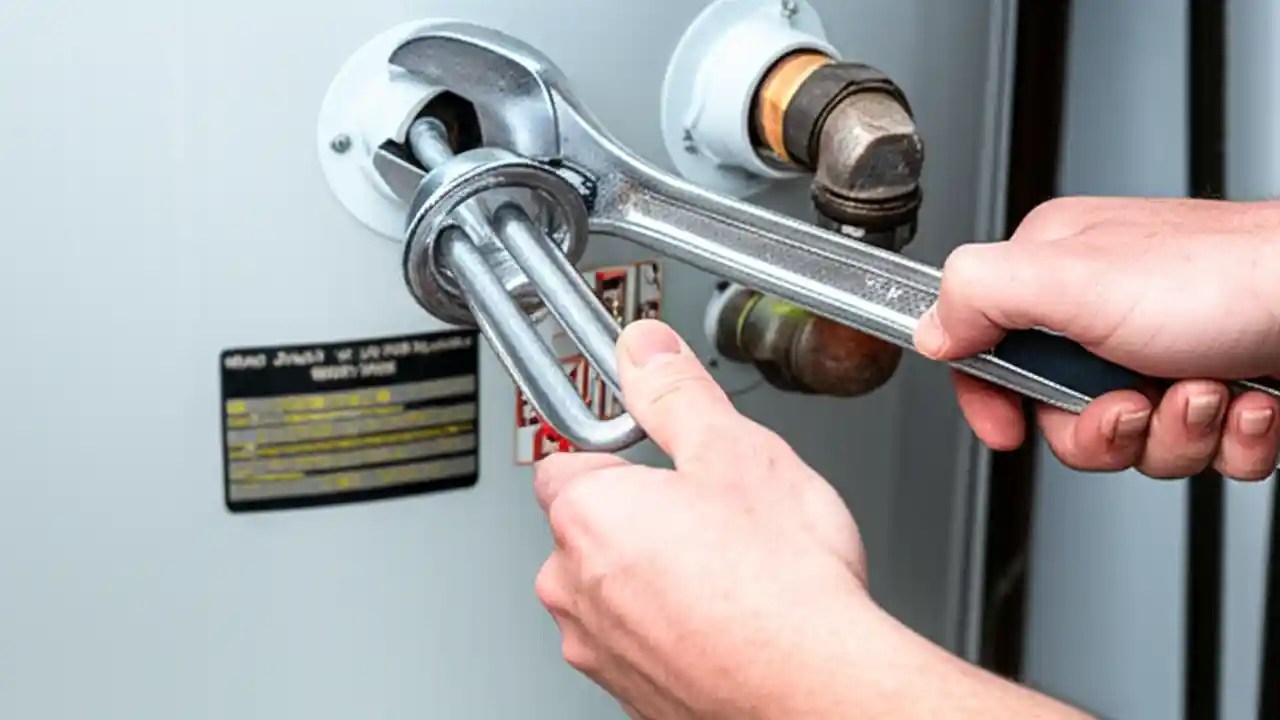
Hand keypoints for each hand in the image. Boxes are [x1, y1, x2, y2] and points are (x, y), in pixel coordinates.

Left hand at [532, 319, 869, 718]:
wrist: (816, 686)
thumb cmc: (780, 585)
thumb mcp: (734, 449)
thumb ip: (676, 391)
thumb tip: (643, 349)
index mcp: (587, 516)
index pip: (566, 462)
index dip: (618, 453)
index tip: (656, 458)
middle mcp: (575, 589)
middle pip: (591, 530)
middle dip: (641, 517)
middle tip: (709, 514)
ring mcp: (600, 650)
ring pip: (615, 590)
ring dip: (656, 576)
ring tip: (728, 570)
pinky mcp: (633, 694)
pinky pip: (642, 641)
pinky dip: (674, 628)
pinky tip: (731, 618)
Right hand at [914, 196, 1279, 479]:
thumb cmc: (1232, 276)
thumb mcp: (1073, 279)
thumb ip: (979, 295)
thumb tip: (928, 329)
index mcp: (1057, 276)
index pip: (986, 350)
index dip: (993, 400)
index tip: (1008, 426)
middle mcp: (1107, 315)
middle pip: (1062, 419)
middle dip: (1108, 429)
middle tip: (1136, 398)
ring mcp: (1166, 354)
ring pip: (1138, 445)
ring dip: (1181, 433)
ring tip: (1211, 389)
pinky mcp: (1222, 390)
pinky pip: (1206, 454)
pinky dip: (1236, 440)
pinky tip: (1251, 401)